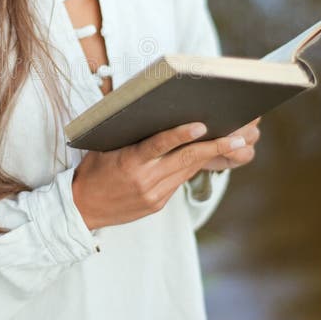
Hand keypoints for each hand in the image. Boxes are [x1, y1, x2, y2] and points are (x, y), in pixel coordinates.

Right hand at [72, 117, 261, 229]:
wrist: (81, 209)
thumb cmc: (92, 171)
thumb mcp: (105, 147)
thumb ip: (130, 134)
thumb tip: (151, 110)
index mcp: (129, 163)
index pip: (159, 146)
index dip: (182, 135)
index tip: (203, 126)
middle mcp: (144, 180)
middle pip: (184, 160)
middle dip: (214, 147)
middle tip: (239, 138)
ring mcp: (153, 195)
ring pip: (186, 170)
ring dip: (210, 156)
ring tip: (234, 143)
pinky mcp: (157, 204)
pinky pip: (179, 181)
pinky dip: (192, 166)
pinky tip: (207, 155)